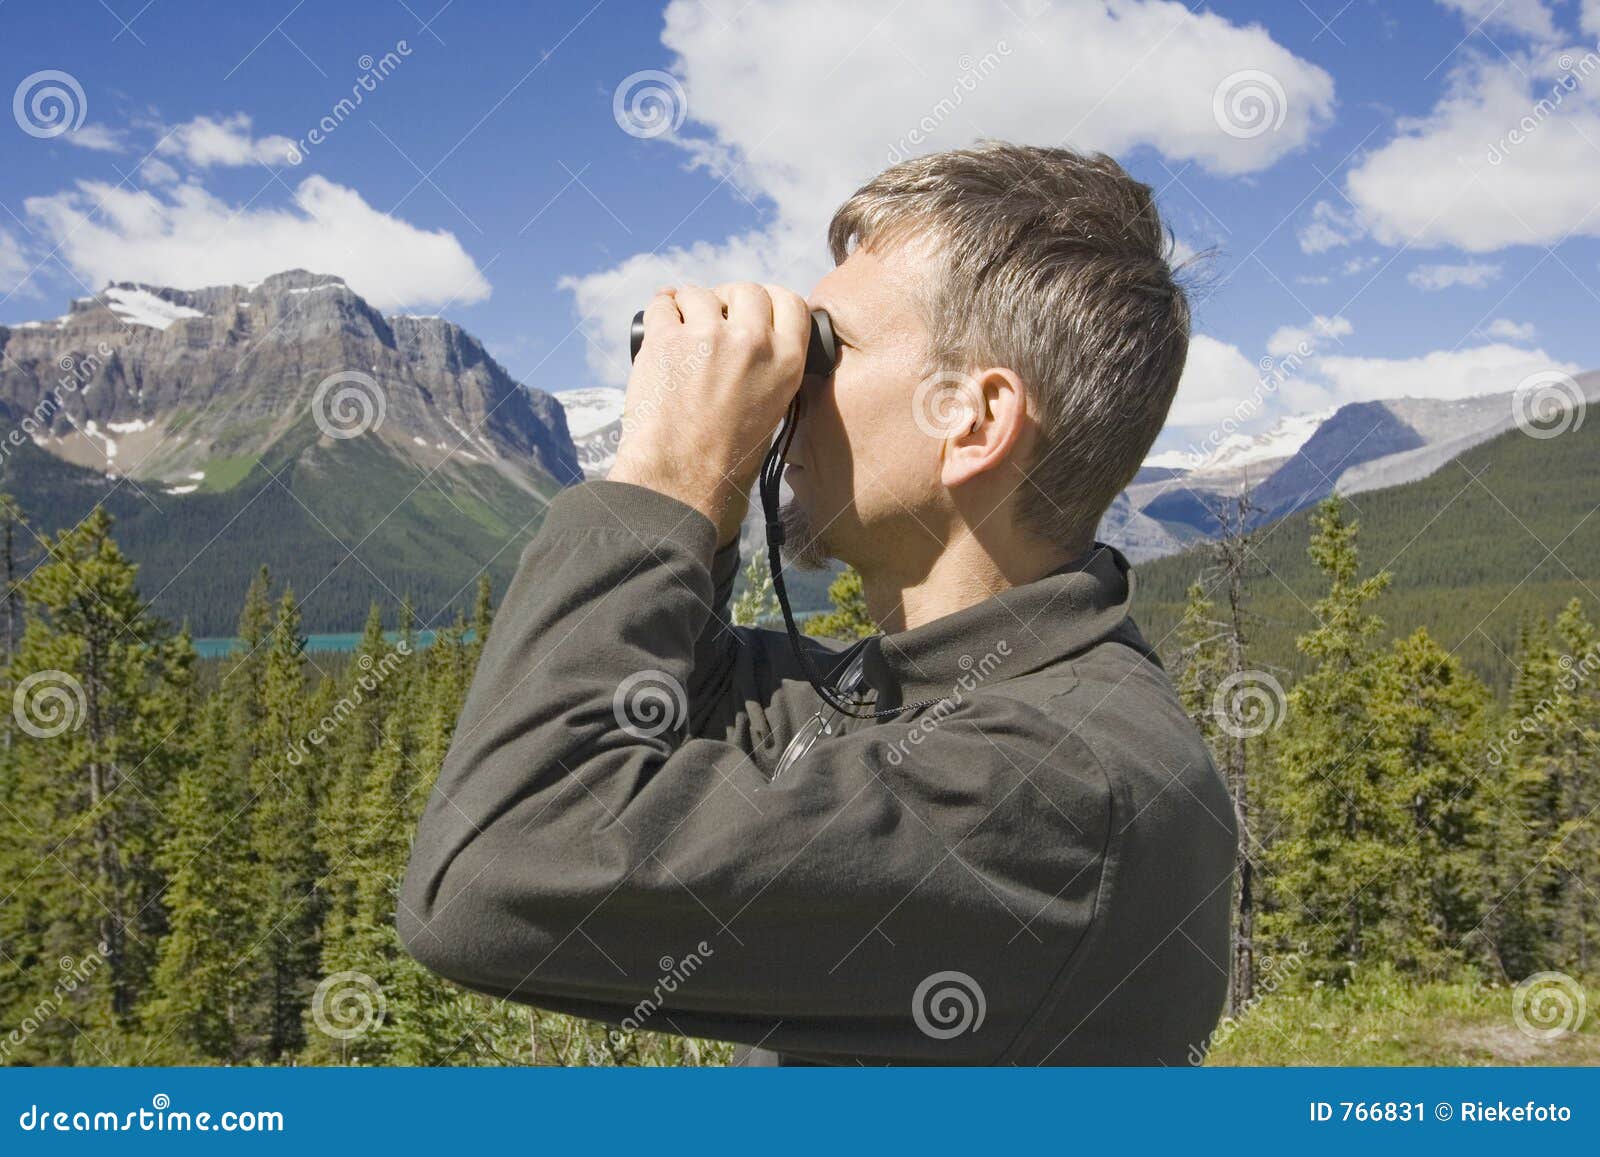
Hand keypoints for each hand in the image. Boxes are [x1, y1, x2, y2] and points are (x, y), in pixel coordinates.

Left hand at [610, 282, 811, 545]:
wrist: (681, 483)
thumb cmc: (725, 460)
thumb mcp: (772, 410)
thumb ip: (770, 367)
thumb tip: (752, 335)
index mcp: (787, 362)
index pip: (790, 300)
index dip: (769, 301)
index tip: (752, 311)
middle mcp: (753, 342)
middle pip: (747, 290)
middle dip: (729, 299)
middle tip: (714, 320)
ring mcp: (708, 337)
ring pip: (701, 293)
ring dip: (690, 306)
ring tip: (683, 332)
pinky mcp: (667, 341)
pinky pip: (663, 303)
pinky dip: (661, 311)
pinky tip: (660, 327)